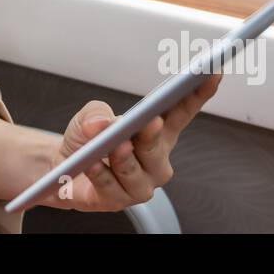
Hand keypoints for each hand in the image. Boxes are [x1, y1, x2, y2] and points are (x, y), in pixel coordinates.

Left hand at [32, 73, 222, 211]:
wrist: (63, 167)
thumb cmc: (87, 139)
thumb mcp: (89, 116)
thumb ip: (96, 113)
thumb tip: (101, 123)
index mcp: (158, 134)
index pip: (182, 112)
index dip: (198, 94)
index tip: (210, 73)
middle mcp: (154, 161)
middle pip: (158, 148)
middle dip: (153, 135)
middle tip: (151, 122)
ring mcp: (139, 184)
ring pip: (136, 172)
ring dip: (126, 158)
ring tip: (118, 145)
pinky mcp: (117, 201)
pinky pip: (110, 188)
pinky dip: (101, 174)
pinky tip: (92, 164)